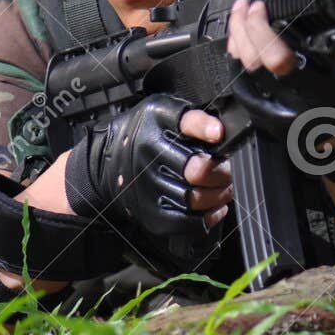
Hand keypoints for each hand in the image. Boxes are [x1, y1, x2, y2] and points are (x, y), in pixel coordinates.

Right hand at [64, 93, 234, 233]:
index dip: (206, 129)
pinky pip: (189, 221)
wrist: (107, 163)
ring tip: (222, 188)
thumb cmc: (147, 135)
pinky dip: (209, 215)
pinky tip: (214, 206)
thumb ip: (195, 118)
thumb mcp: (164, 112)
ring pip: (198, 197)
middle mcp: (149, 153)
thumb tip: (223, 133)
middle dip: (222, 172)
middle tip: (227, 171)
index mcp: (156, 122)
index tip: (219, 135)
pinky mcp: (152, 213)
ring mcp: (148, 186)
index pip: (187, 123)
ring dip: (219, 195)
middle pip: (199, 170)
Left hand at [226, 0, 334, 179]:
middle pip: (252, 63)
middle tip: (245, 6)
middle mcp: (287, 103)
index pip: (277, 59)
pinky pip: (239, 84)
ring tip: (238, 16)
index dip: (262, 30)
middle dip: (243, 29)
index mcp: (311, 90)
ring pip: (240, 74)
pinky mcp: (261, 112)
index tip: (260, 7)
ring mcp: (271, 110)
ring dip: (235, 42)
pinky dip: (235, 60)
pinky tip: (237, 42)